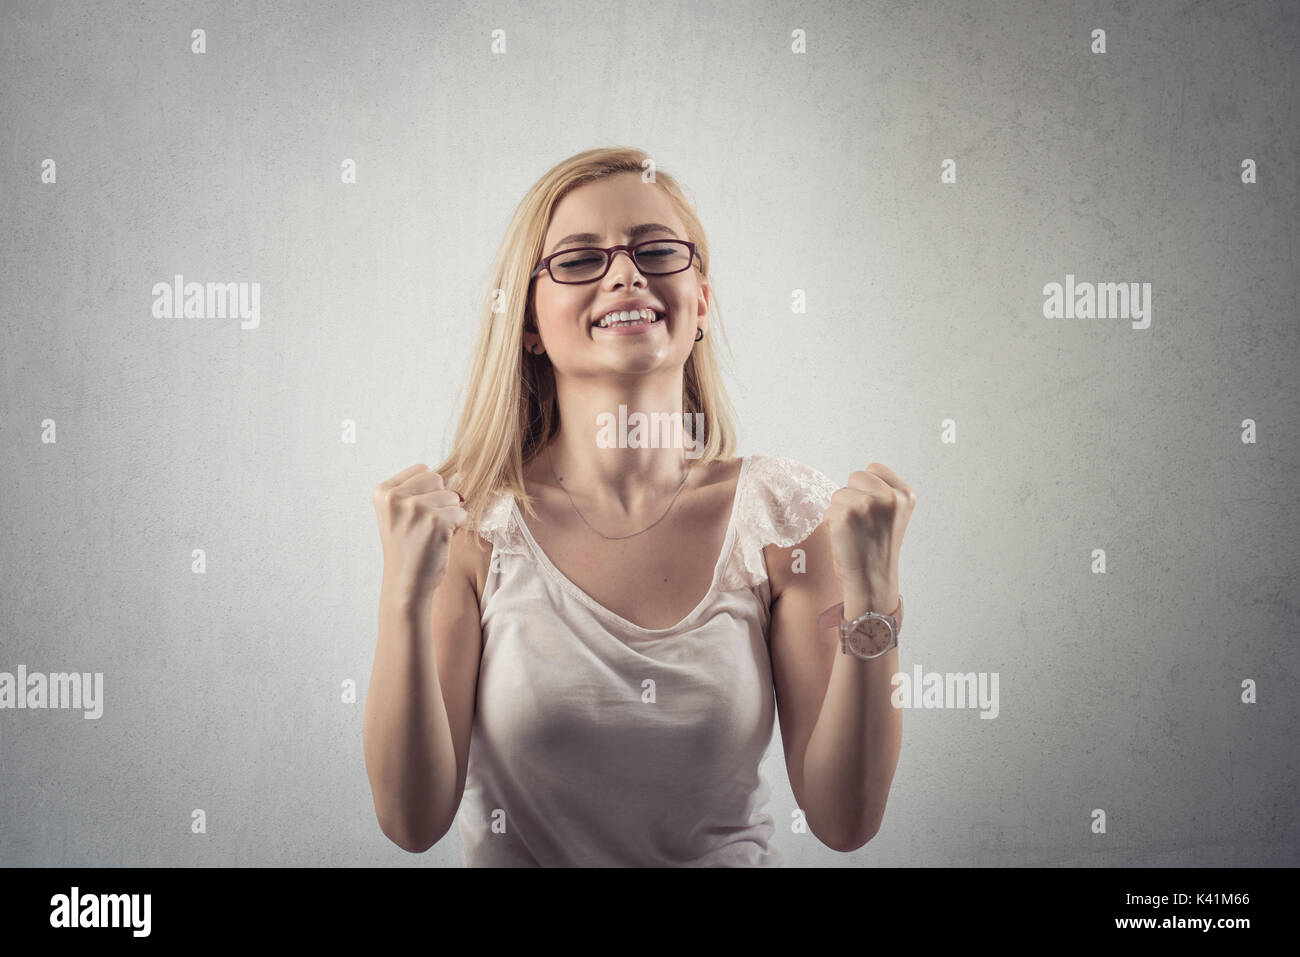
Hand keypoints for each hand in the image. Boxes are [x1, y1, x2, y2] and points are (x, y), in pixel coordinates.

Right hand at [372, 464, 467, 597]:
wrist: (406, 583)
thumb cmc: (408, 547)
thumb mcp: (398, 513)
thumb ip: (415, 490)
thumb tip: (458, 475)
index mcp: (383, 492)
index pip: (422, 470)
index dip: (427, 492)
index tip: (415, 516)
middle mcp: (396, 497)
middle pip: (437, 479)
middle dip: (440, 500)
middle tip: (426, 525)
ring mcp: (416, 508)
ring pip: (452, 496)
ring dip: (450, 515)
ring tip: (432, 534)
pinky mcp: (436, 521)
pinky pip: (462, 512)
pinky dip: (458, 527)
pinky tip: (441, 541)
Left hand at [824, 463, 915, 608]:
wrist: (873, 580)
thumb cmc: (878, 548)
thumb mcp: (893, 514)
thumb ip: (883, 492)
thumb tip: (858, 477)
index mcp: (905, 495)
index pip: (874, 468)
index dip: (866, 487)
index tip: (871, 511)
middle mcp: (889, 498)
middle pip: (854, 477)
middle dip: (851, 497)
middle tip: (861, 523)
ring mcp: (868, 505)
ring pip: (838, 494)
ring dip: (840, 512)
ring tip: (854, 533)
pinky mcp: (846, 516)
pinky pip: (828, 511)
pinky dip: (831, 525)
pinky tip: (845, 539)